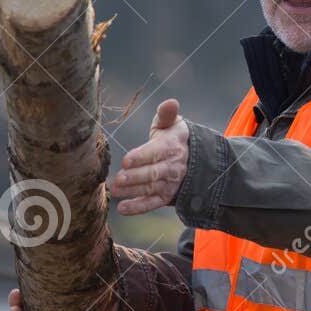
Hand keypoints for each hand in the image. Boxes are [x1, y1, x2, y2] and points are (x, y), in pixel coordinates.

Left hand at [111, 98, 189, 215]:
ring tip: (115, 191)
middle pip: (153, 173)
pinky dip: (138, 207)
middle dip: (135, 177)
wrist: (195, 161)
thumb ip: (167, 115)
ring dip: (133, 192)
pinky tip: (123, 208)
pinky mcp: (166, 197)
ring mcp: (170, 184)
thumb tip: (170, 102)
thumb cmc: (175, 139)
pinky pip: (152, 204)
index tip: (127, 160)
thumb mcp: (173, 124)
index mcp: (172, 147)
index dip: (142, 157)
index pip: (156, 152)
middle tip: (118, 179)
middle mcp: (173, 167)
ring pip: (151, 189)